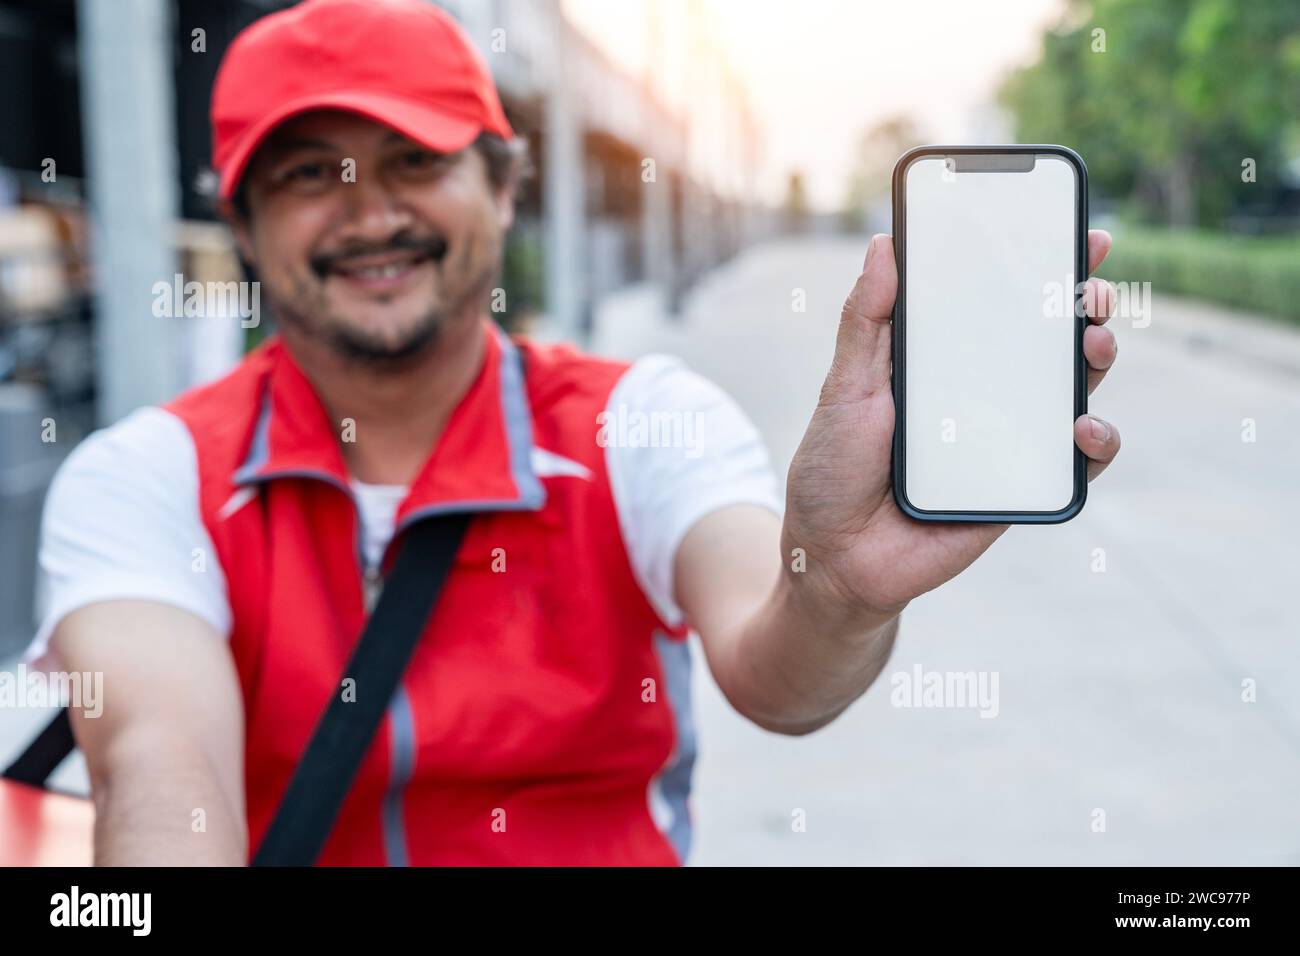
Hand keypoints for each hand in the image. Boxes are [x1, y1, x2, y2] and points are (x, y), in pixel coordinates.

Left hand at [782, 230, 1120, 619]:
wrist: (833, 561)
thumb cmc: (832, 470)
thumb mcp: (844, 388)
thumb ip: (866, 322)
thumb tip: (886, 244)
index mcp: (940, 359)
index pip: (998, 301)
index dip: (1042, 264)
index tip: (1078, 230)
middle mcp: (980, 393)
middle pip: (1048, 338)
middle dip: (1083, 305)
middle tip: (1089, 289)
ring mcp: (1005, 439)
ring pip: (1072, 391)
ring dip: (1096, 361)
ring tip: (1092, 346)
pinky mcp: (1019, 486)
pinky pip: (1073, 463)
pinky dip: (1094, 443)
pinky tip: (1084, 427)